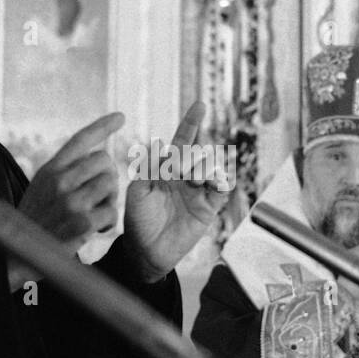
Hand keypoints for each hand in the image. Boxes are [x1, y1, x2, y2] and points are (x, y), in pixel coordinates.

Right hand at [13, 112, 123, 289]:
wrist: (17, 255)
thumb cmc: (34, 223)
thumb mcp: (39, 189)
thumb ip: (61, 172)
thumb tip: (94, 157)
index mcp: (49, 170)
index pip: (79, 140)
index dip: (102, 126)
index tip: (120, 117)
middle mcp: (59, 180)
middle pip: (104, 160)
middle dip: (109, 176)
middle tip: (102, 196)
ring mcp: (70, 201)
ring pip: (110, 184)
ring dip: (110, 200)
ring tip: (97, 214)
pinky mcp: (81, 222)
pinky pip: (111, 212)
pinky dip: (108, 223)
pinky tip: (96, 230)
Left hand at [123, 102, 230, 283]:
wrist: (146, 252)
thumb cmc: (137, 220)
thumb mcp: (136, 192)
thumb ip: (149, 170)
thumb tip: (164, 150)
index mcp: (167, 169)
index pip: (182, 141)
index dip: (191, 123)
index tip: (199, 105)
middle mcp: (185, 176)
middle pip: (201, 152)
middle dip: (195, 155)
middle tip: (183, 171)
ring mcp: (199, 191)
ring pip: (213, 168)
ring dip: (205, 169)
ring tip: (193, 181)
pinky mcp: (209, 208)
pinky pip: (222, 189)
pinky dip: (220, 182)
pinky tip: (209, 184)